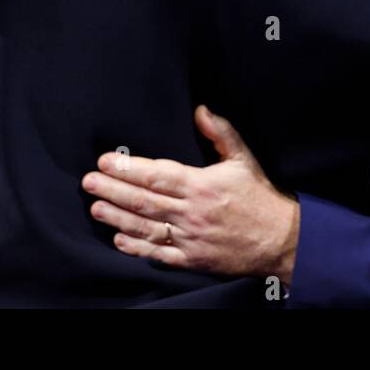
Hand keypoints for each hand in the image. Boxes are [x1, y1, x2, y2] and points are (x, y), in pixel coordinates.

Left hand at [82, 106, 299, 283]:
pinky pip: (159, 253)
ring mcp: (190, 237)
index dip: (128, 168)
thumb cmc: (259, 196)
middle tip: (89, 182)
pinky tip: (119, 239)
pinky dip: (137, 247)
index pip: (157, 175)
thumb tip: (201, 110)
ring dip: (117, 217)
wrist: (280, 239)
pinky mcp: (192, 259)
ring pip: (146, 226)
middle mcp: (192, 212)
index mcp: (202, 185)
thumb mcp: (243, 159)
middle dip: (113, 190)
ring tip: (96, 208)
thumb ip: (220, 133)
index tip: (106, 161)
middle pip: (144, 200)